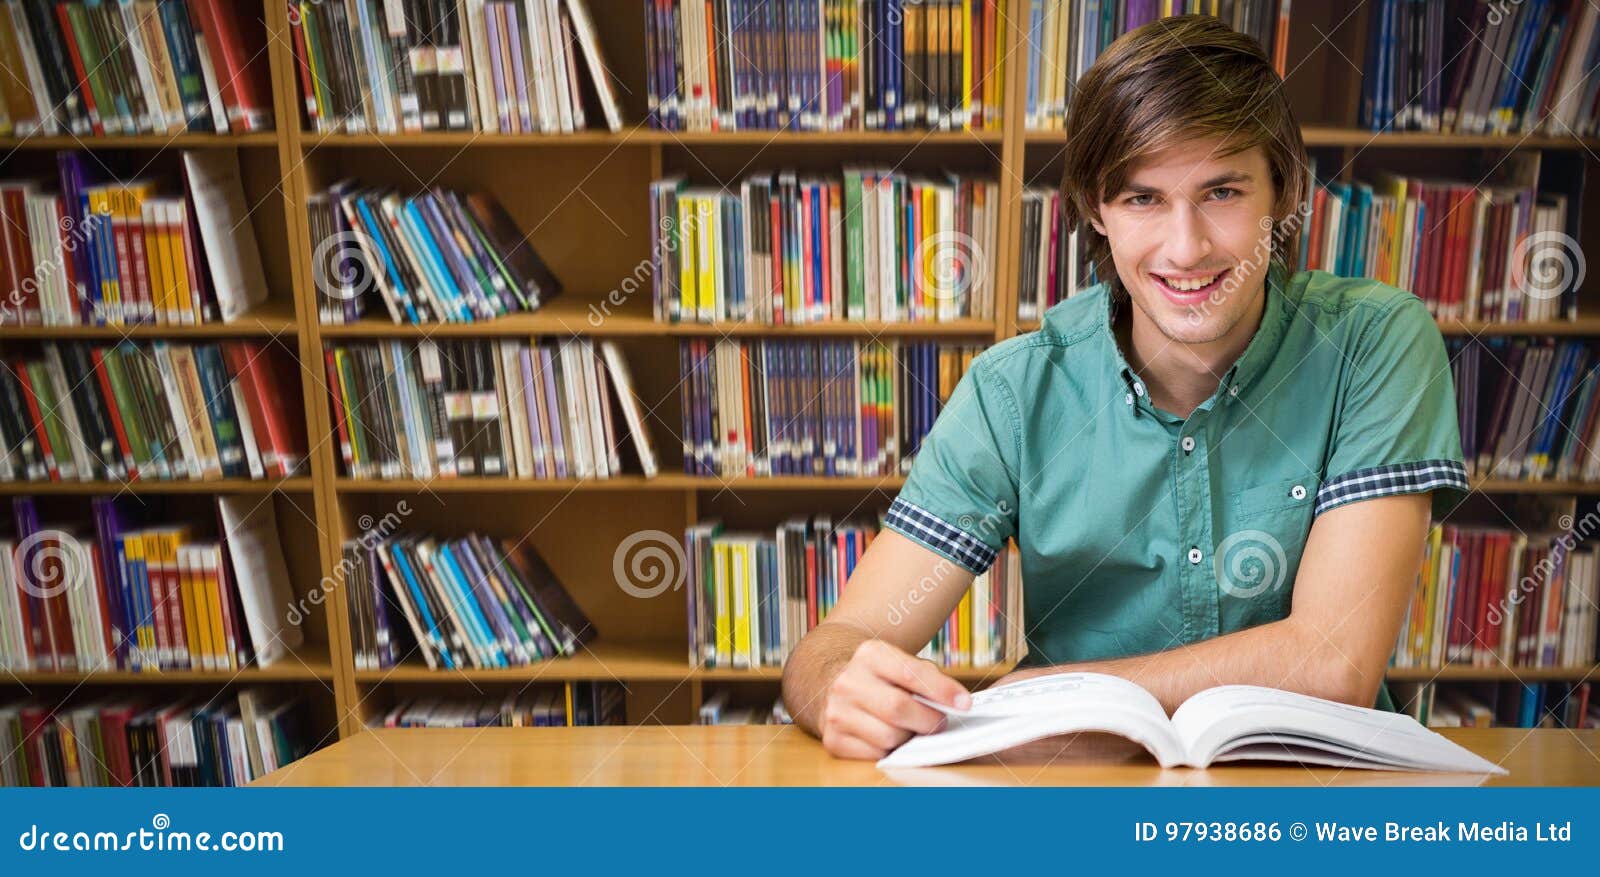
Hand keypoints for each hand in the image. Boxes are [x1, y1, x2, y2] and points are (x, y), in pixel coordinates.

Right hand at [819, 639, 971, 760]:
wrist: (830, 684)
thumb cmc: (878, 677)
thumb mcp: (898, 663)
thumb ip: (927, 678)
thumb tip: (957, 704)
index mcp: (869, 655)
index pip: (910, 673)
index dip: (941, 690)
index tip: (964, 704)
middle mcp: (847, 682)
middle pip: (898, 708)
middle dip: (928, 720)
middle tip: (938, 723)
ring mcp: (837, 712)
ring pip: (888, 736)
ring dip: (908, 738)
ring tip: (909, 728)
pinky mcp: (833, 740)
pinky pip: (874, 755)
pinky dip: (889, 751)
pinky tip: (889, 737)